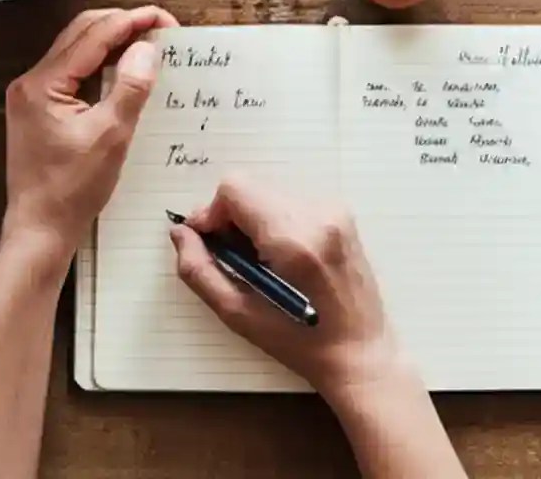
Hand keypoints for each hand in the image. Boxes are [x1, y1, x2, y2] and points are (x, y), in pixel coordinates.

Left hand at [4, 6, 177, 254]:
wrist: (40, 228)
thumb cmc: (71, 190)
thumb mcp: (111, 137)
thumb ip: (130, 88)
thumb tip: (147, 49)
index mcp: (42, 84)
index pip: (92, 35)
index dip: (131, 21)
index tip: (163, 19)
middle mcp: (30, 82)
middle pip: (80, 34)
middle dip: (121, 25)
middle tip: (160, 29)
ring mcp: (31, 96)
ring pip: (75, 51)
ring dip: (111, 43)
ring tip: (146, 43)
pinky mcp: (38, 110)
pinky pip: (71, 73)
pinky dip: (99, 65)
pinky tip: (123, 70)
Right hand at [169, 174, 400, 396]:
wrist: (359, 353)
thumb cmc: (300, 343)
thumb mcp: (238, 314)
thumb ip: (199, 270)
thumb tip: (180, 233)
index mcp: (293, 238)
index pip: (234, 188)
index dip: (211, 213)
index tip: (210, 244)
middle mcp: (317, 214)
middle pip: (251, 188)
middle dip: (231, 218)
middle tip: (234, 259)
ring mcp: (334, 211)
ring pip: (269, 193)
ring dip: (253, 221)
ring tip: (260, 263)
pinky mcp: (342, 215)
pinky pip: (291, 202)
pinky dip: (275, 222)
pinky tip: (281, 258)